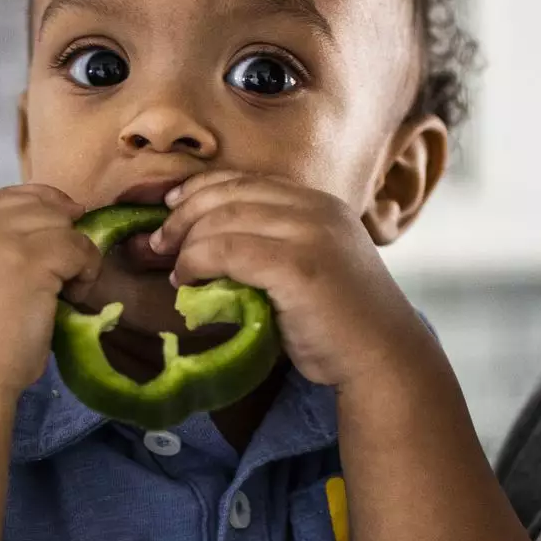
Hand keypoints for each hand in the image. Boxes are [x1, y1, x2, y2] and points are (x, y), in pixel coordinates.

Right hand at [0, 185, 104, 396]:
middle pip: (31, 202)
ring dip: (72, 251)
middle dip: (56, 229)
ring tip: (67, 288)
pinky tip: (74, 295)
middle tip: (68, 265)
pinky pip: (78, 246)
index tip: (52, 242)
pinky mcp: (29, 258)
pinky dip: (86, 269)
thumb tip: (47, 232)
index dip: (34, 214)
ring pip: (57, 220)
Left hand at [153, 172, 427, 387]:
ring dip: (186, 243)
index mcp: (320, 204)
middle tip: (157, 243)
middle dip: (183, 214)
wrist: (382, 360)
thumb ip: (272, 246)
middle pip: (229, 194)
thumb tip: (204, 241)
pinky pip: (227, 251)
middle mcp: (316, 209)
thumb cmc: (339, 326)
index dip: (200, 189)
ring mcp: (310, 233)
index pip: (246, 181)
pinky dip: (197, 263)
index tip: (170, 207)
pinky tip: (187, 282)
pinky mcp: (297, 265)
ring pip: (223, 220)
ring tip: (174, 269)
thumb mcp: (308, 268)